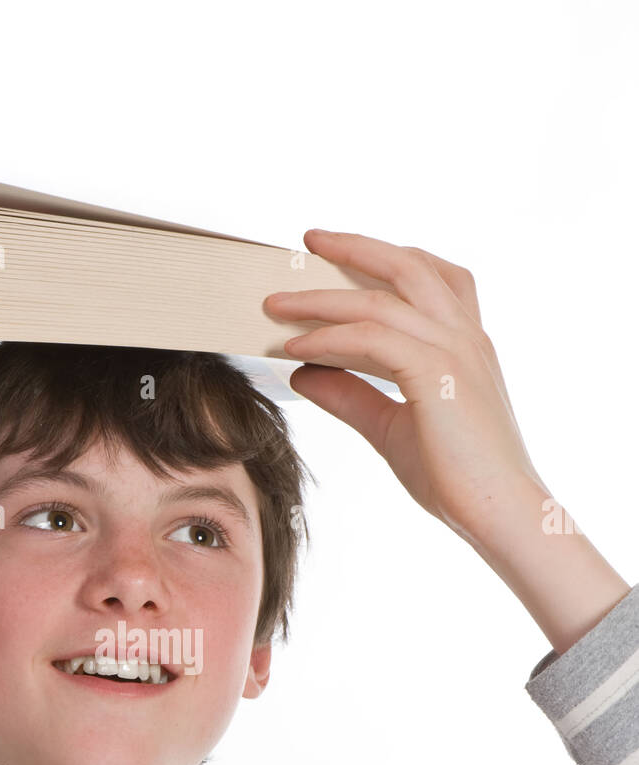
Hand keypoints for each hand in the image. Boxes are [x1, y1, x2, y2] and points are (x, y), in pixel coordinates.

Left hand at [264, 230, 550, 546]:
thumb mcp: (391, 428)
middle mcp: (464, 336)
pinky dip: (328, 339)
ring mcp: (455, 350)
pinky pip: (371, 339)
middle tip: (310, 240)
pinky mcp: (437, 373)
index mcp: (465, 343)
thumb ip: (351, 396)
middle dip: (355, 247)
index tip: (340, 253)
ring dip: (322, 299)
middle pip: (408, 265)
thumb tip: (305, 373)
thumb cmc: (458, 478)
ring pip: (381, 299)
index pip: (430, 277)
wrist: (499, 513)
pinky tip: (296, 348)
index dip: (385, 258)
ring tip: (277, 304)